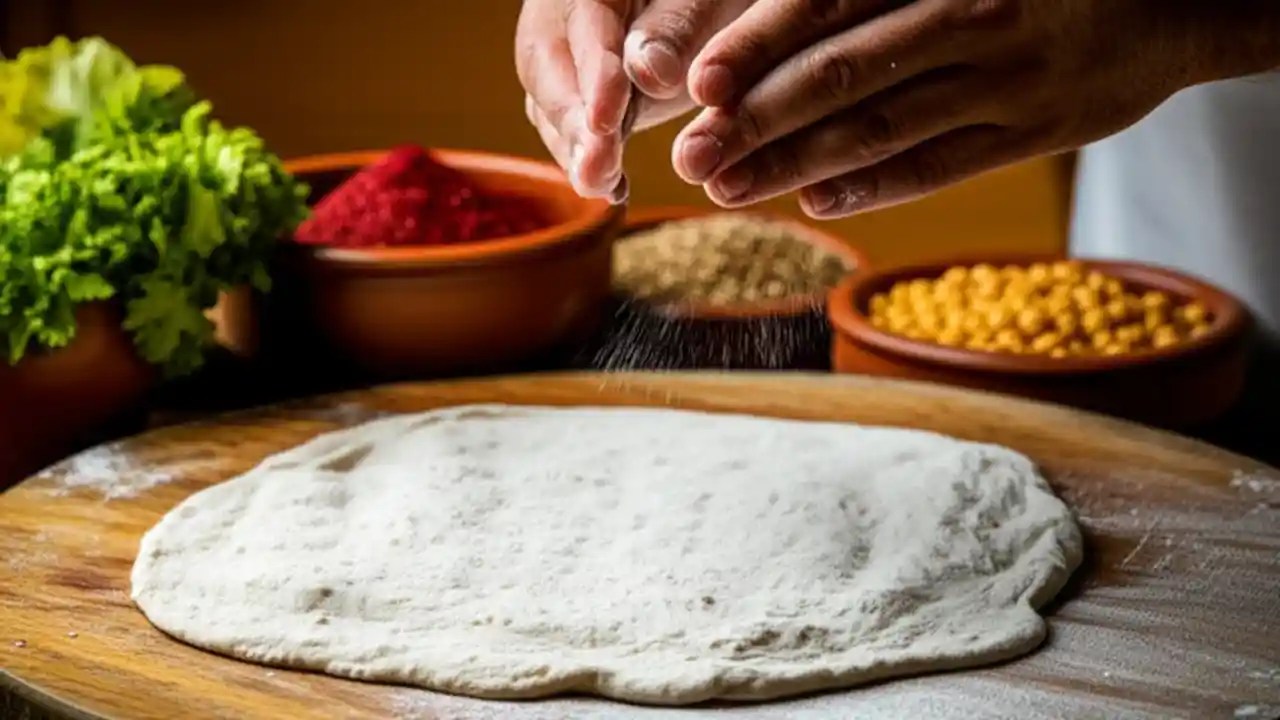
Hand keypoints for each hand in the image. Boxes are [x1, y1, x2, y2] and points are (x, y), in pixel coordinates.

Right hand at [515, 0, 751, 200]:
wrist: (692, 8)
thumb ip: (675, 30)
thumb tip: (652, 74)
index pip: (584, 27)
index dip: (594, 78)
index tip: (605, 122)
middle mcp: (560, 15)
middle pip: (549, 69)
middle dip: (573, 126)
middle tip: (595, 173)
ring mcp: (560, 54)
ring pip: (551, 102)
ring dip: (574, 150)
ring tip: (601, 186)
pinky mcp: (572, 89)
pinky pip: (569, 124)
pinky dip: (588, 157)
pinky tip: (614, 189)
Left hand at [669, 0, 1279, 217]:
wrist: (1165, 1)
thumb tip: (776, 11)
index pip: (828, 3)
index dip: (758, 45)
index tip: (698, 87)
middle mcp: (967, 15)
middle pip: (840, 74)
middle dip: (754, 121)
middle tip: (690, 157)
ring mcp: (1002, 79)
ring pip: (878, 128)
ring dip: (794, 164)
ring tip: (729, 188)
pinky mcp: (1028, 131)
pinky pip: (937, 167)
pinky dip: (873, 187)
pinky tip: (816, 201)